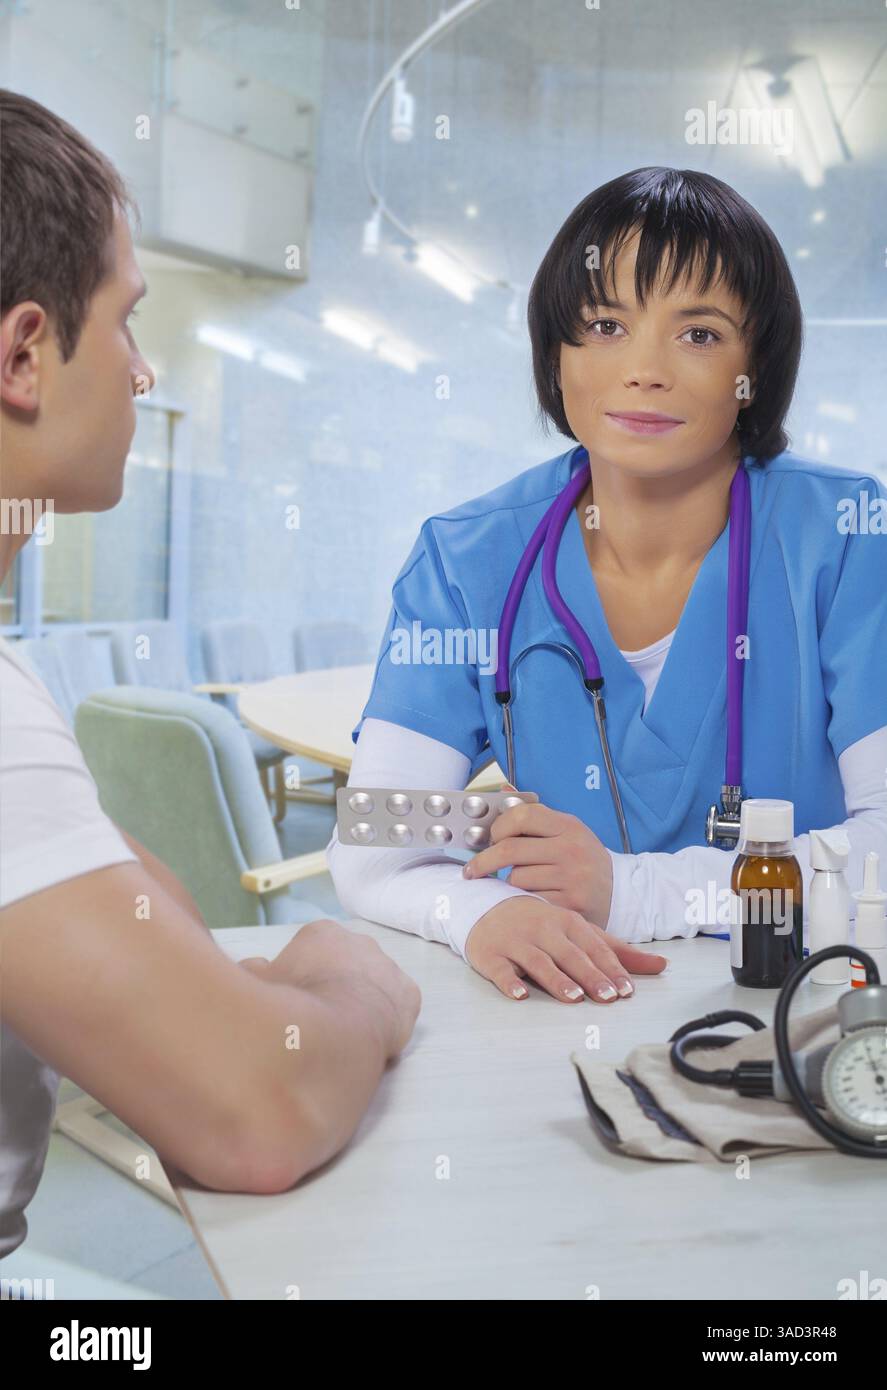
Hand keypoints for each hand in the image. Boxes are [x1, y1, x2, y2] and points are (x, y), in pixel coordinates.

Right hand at [239, 919, 420, 1055]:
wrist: (338, 1030)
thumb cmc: (294, 1005)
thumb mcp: (258, 985)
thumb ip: (252, 971)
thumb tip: (252, 965)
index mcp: (320, 934)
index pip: (310, 952)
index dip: (302, 978)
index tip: (298, 1000)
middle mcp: (358, 941)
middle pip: (343, 963)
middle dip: (334, 984)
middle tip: (322, 1015)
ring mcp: (387, 966)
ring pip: (373, 982)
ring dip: (361, 1000)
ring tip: (346, 1028)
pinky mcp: (409, 994)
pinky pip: (398, 1005)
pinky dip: (387, 1018)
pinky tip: (372, 1034)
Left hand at [462, 783, 613, 926]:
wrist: (621, 893)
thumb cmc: (584, 859)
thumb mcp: (566, 830)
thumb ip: (535, 813)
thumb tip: (503, 789)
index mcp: (569, 825)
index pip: (522, 815)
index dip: (498, 826)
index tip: (489, 838)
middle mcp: (572, 849)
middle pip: (510, 850)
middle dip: (484, 861)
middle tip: (473, 870)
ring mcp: (572, 878)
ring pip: (515, 878)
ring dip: (509, 883)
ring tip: (522, 883)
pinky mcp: (570, 905)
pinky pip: (528, 901)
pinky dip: (522, 901)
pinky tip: (530, 899)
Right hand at [464, 896, 667, 1001]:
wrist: (487, 906)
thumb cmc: (541, 923)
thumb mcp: (579, 930)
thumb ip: (618, 950)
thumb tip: (661, 965)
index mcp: (568, 922)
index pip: (594, 947)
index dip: (611, 968)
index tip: (626, 990)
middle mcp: (543, 930)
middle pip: (570, 955)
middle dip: (589, 976)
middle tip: (607, 996)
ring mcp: (516, 942)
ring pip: (538, 962)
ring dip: (556, 980)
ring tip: (573, 997)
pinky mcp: (491, 955)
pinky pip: (501, 970)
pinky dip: (509, 983)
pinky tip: (519, 995)